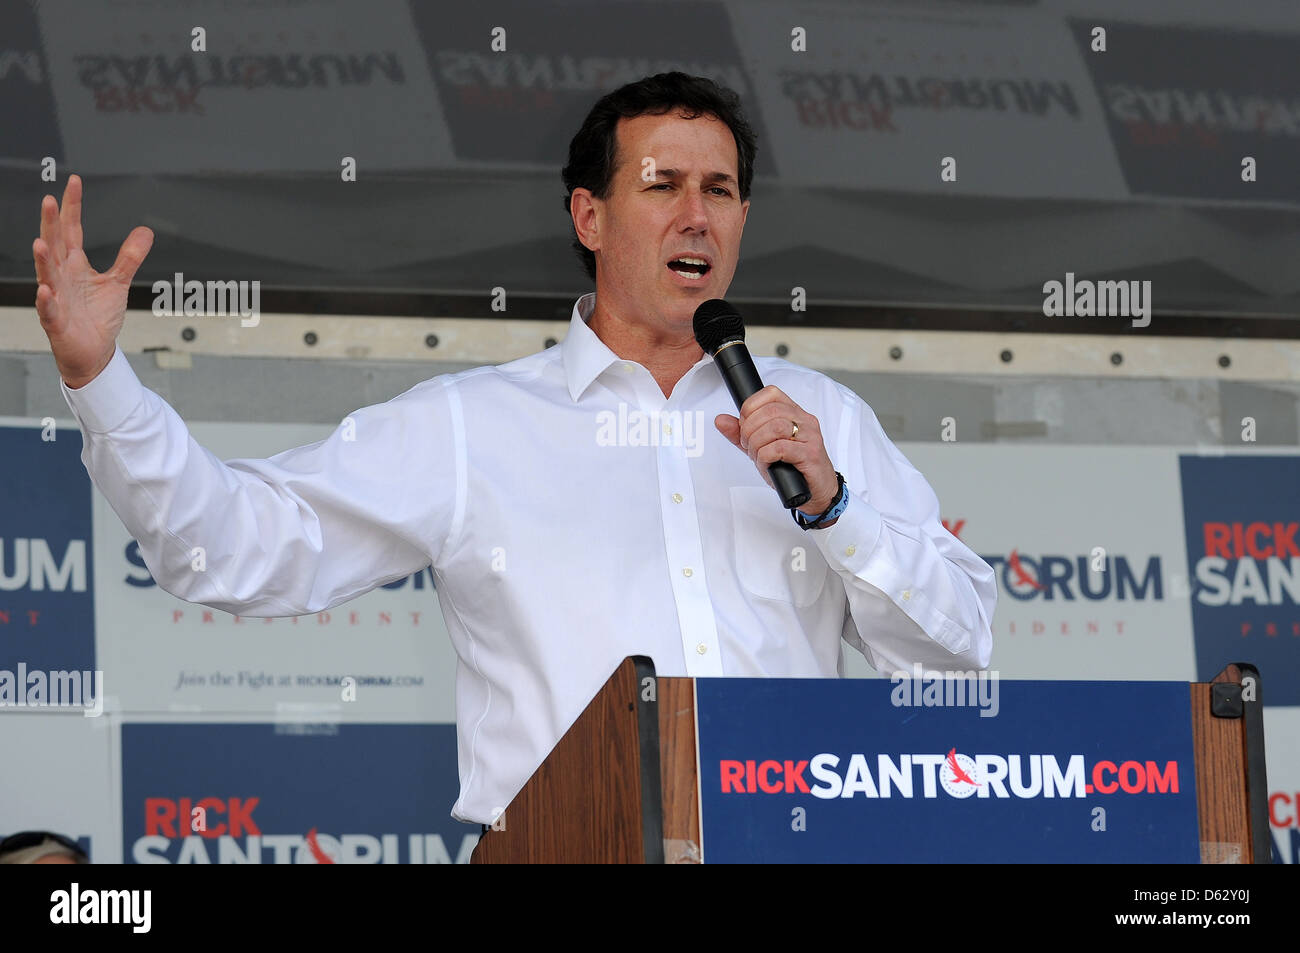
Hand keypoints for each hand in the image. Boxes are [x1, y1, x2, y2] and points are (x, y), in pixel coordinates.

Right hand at [33, 174, 153, 387]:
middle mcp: (62, 277)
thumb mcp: (118, 283)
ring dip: (43, 259)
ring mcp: (57, 298)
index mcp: (75, 265)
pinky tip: (45, 290)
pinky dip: (46, 300)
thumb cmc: (98, 317)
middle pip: (55, 246)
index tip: (74, 182)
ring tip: (41, 242)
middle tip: (50, 200)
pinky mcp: (56, 322)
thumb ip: (129, 257)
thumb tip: (145, 231)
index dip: (72, 207)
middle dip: (52, 225)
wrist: (93, 352)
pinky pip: (48, 310)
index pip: (72, 230)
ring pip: (47, 275)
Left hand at [715, 385, 839, 519]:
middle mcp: (805, 421)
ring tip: (757, 456)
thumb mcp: (762, 448)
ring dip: (757, 444)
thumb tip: (721, 420)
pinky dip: (765, 457)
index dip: (750, 407)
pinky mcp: (811, 454)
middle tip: (748, 445)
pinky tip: (767, 464)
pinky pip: (780, 448)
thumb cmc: (792, 468)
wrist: (816, 492)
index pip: (770, 393)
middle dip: (750, 429)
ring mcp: (810, 436)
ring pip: (775, 428)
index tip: (744, 426)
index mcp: (794, 413)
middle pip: (770, 411)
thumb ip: (741, 434)